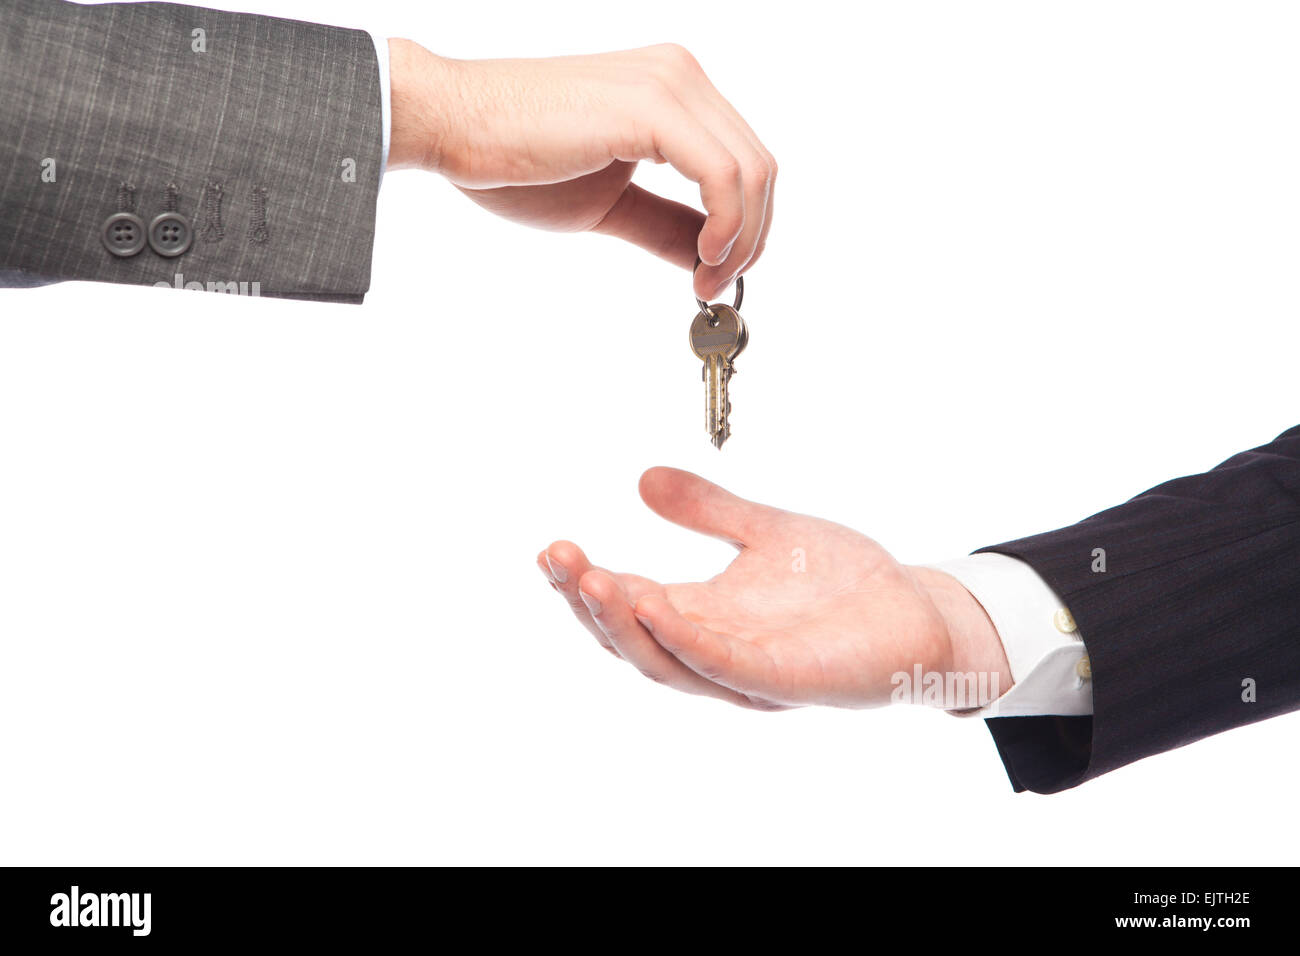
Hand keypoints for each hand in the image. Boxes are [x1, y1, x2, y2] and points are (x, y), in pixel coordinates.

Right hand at [387, 39, 775, 300]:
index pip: (743, 161)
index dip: (746, 227)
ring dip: (741, 240)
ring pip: (752, 170)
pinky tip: (701, 256)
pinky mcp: (652, 107)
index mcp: (673, 91)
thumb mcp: (609, 204)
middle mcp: (681, 76)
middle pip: (760, 166)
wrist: (456, 127)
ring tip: (704, 281)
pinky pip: (722, 173)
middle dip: (751, 239)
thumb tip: (706, 259)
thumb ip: (664, 224)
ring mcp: (671, 84)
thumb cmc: (516, 161)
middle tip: (716, 286)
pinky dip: (726, 224)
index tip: (717, 275)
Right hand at [538, 468, 1011, 710]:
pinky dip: (686, 642)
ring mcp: (746, 675)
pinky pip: (726, 668)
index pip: (627, 605)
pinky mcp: (786, 683)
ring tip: (595, 583)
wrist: (918, 611)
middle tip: (560, 560)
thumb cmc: (843, 582)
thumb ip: (708, 510)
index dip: (584, 583)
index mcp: (701, 617)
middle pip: (632, 641)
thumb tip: (644, 477)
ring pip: (667, 663)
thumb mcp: (763, 530)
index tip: (551, 548)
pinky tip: (656, 607)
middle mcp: (713, 652)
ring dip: (626, 626)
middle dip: (590, 604)